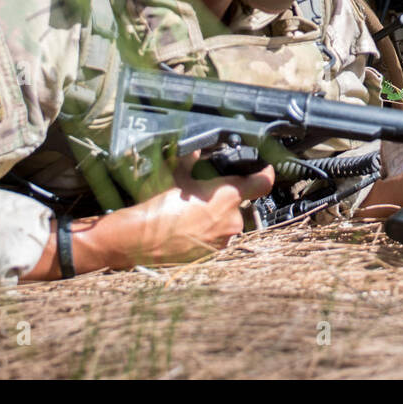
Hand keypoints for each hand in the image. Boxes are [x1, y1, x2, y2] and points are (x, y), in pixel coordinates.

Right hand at [76, 151, 275, 271]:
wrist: (138, 240)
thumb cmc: (157, 207)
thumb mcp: (175, 176)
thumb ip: (191, 161)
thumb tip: (195, 150)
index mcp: (228, 196)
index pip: (262, 182)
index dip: (265, 173)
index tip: (264, 168)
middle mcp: (232, 219)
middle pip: (240, 202)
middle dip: (227, 196)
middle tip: (205, 193)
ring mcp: (224, 239)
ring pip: (228, 220)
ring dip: (216, 215)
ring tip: (192, 212)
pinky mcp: (213, 253)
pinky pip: (218, 236)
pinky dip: (208, 230)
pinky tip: (189, 226)